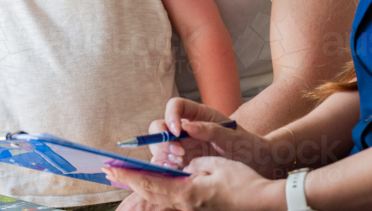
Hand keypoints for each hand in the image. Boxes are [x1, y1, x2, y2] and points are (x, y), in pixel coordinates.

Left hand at [104, 157, 281, 210]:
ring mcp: (190, 209)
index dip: (130, 175)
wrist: (261, 202)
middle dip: (128, 181)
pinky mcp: (197, 209)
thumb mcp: (217, 165)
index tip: (113, 168)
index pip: (151, 183)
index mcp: (187, 192)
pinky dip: (156, 191)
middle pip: (149, 193)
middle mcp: (185, 204)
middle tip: (110, 171)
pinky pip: (170, 200)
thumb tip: (183, 166)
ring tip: (125, 178)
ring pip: (158, 199)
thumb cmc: (243, 182)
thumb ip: (195, 165)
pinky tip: (151, 186)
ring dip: (140, 187)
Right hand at [149, 99, 273, 176]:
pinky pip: (163, 163)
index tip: (177, 132)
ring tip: (179, 164)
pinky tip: (176, 173)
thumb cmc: (245, 145)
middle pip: (160, 126)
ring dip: (162, 154)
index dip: (171, 115)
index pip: (176, 106)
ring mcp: (182, 146)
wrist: (253, 164)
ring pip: (158, 145)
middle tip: (178, 154)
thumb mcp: (232, 137)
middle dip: (162, 139)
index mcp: (199, 114)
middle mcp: (186, 128)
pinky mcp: (181, 162)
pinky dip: (164, 168)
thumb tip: (187, 127)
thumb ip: (211, 130)